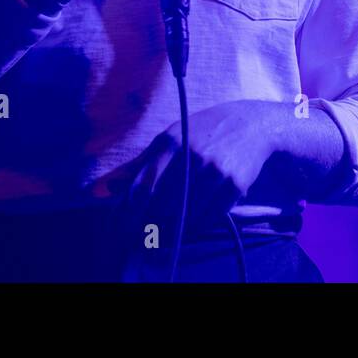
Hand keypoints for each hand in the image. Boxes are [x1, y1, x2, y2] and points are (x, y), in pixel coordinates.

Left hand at [118, 100, 287, 238]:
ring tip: (168, 230)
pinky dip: (198, 226)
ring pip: (186, 213)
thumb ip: (137, 164)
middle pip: (163, 203)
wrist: (252, 124)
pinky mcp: (234, 184)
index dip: (132, 210)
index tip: (124, 225)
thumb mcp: (170, 137)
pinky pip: (210, 216)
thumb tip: (104, 188)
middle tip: (145, 232)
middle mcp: (193, 155)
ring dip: (174, 227)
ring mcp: (216, 170)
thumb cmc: (203, 131)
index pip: (145, 185)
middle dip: (151, 223)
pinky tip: (191, 225)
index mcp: (172, 141)